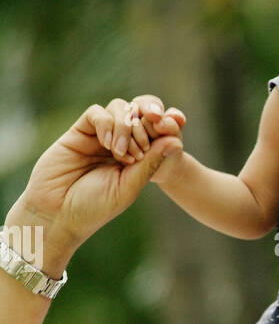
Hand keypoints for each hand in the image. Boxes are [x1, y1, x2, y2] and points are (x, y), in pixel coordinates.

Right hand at [8, 97, 183, 272]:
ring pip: (119, 109)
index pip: (153, 131)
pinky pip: (96, 113)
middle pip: (138, 115)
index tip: (169, 136)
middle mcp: (117, 144)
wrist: (58, 214)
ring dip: (126, 126)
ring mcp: (97, 137)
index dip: (162, 129)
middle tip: (139, 151)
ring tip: (121, 153)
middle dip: (145, 127)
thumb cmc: (94, 208)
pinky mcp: (78, 132)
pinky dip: (107, 123)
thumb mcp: (129, 187)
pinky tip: (108, 144)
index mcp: (134, 159)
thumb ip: (151, 163)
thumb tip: (176, 141)